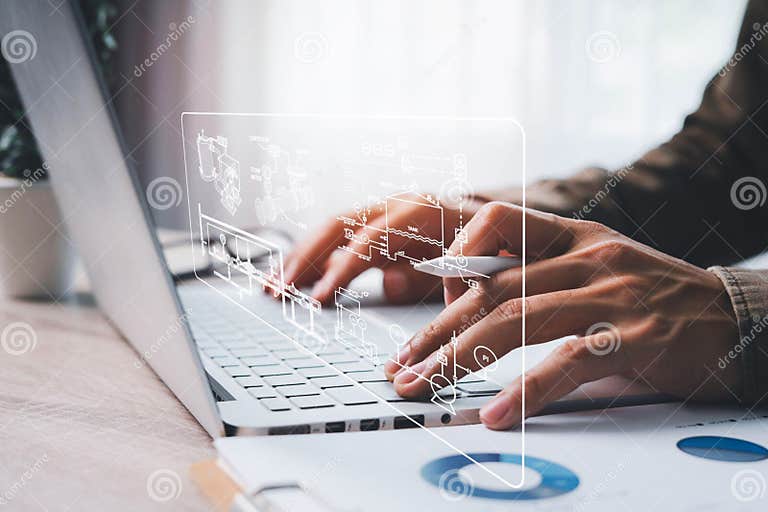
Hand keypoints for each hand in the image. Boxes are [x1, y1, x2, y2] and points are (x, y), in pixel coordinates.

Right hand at [283, 194, 485, 303]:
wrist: (494, 223)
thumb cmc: (485, 246)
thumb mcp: (470, 261)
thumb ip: (433, 275)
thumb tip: (390, 284)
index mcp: (419, 211)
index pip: (370, 238)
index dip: (343, 269)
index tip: (321, 299)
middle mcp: (394, 206)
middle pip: (338, 226)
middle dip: (304, 259)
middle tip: (279, 292)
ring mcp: (381, 214)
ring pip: (330, 232)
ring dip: (299, 259)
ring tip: (271, 288)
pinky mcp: (374, 228)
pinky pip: (336, 242)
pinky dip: (313, 261)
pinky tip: (291, 280)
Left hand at [383, 202, 739, 429]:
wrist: (738, 315)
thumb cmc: (655, 297)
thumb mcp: (596, 269)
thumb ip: (541, 280)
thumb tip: (474, 312)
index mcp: (572, 236)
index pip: (496, 223)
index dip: (450, 255)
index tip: (417, 292)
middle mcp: (586, 258)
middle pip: (491, 287)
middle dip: (436, 330)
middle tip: (401, 366)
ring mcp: (611, 295)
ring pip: (516, 318)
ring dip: (460, 357)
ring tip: (424, 387)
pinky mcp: (635, 338)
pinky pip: (568, 362)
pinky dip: (528, 391)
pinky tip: (500, 414)